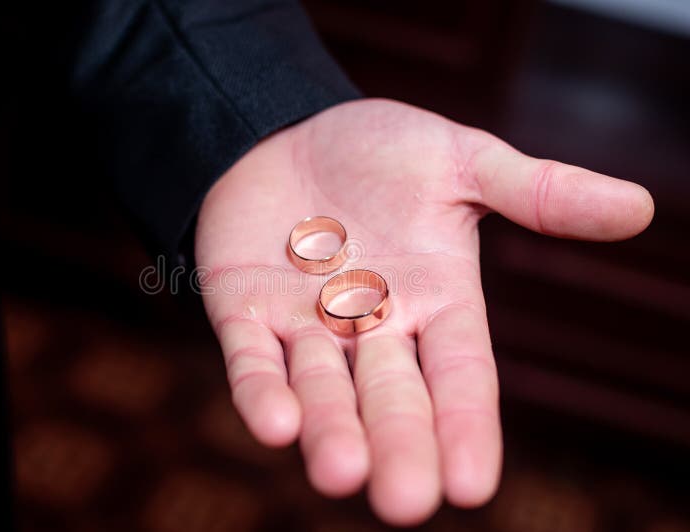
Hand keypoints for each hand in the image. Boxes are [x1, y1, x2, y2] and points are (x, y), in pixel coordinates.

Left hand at [194, 99, 652, 524]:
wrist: (286, 130)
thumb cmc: (377, 149)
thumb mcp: (461, 161)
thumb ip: (536, 191)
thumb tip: (639, 207)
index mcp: (434, 300)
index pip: (458, 375)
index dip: (465, 427)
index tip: (472, 486)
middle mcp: (371, 327)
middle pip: (391, 399)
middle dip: (398, 447)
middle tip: (404, 503)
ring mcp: (303, 325)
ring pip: (320, 390)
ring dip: (329, 432)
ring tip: (339, 475)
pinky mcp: (242, 311)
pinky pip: (252, 360)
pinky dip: (261, 393)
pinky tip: (276, 426)